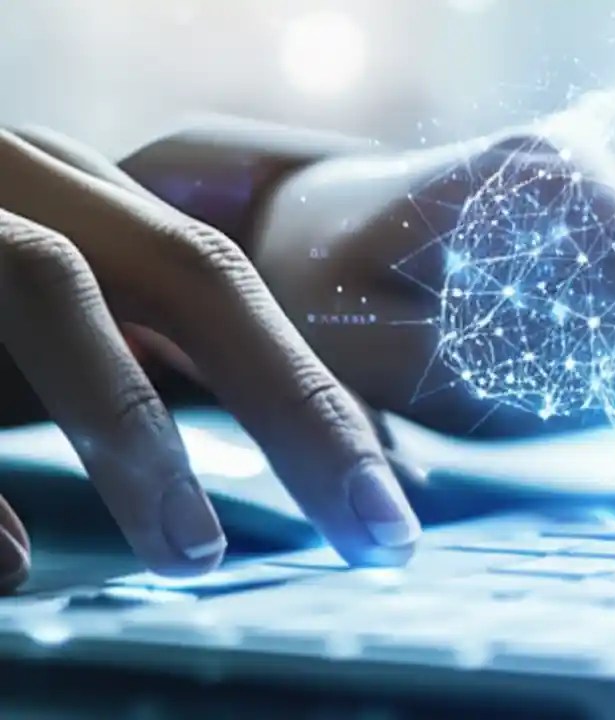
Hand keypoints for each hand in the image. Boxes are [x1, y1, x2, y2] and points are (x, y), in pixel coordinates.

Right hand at [0, 129, 419, 593]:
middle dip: (293, 403)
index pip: (235, 290)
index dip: (325, 400)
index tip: (395, 517)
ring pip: (50, 290)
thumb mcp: (48, 299)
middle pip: (189, 273)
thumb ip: (148, 350)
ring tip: (197, 555)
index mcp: (78, 197)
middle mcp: (20, 189)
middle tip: (370, 530)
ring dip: (133, 428)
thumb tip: (311, 441)